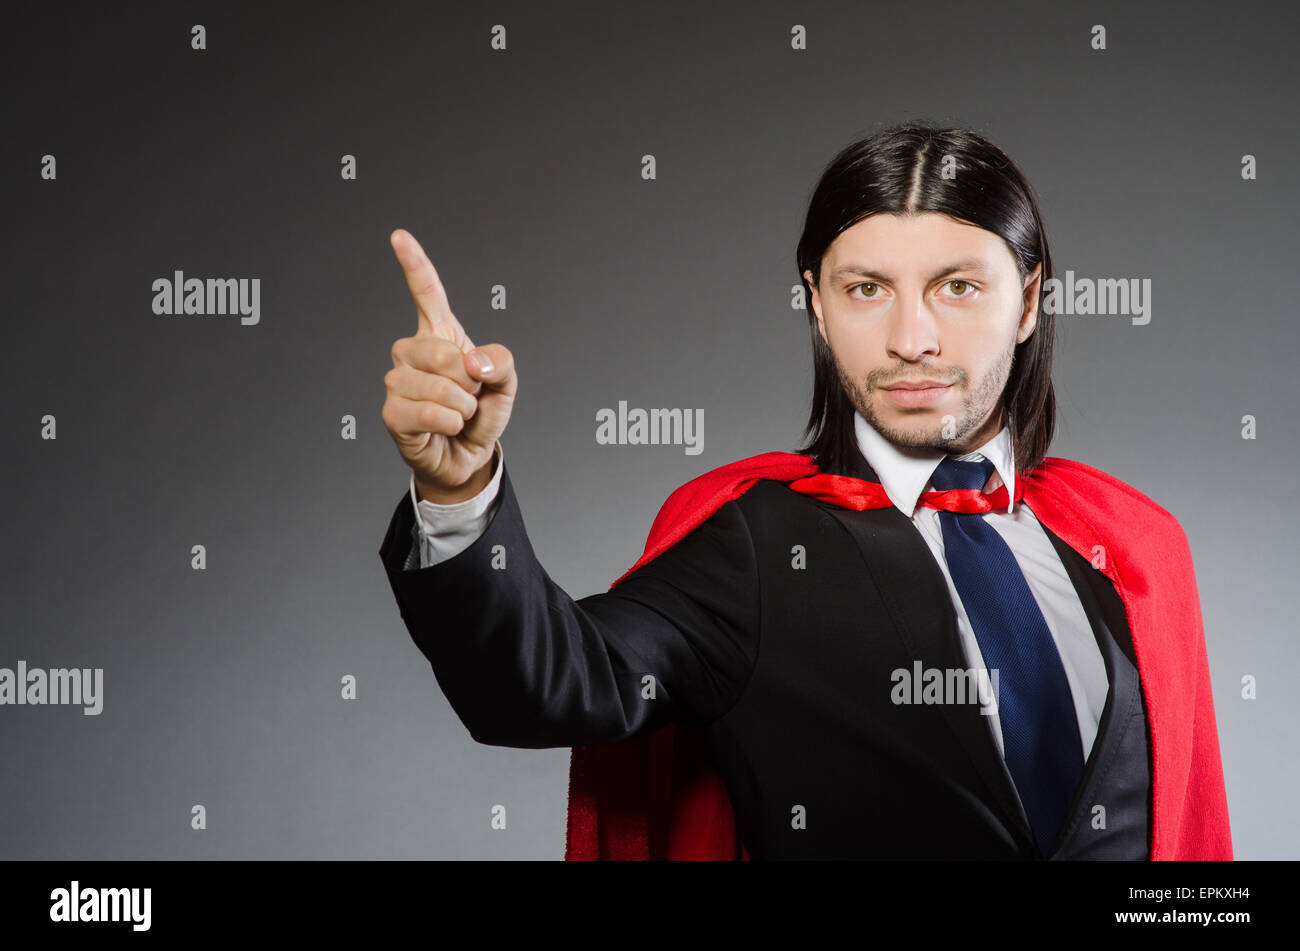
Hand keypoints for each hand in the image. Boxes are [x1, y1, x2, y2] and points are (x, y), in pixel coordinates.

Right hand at [382, 228, 516, 498]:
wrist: (467, 456)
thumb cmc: (481, 414)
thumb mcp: (506, 385)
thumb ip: (501, 363)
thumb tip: (473, 361)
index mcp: (440, 335)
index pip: (427, 293)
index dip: (414, 264)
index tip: (399, 237)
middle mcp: (412, 352)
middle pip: (441, 352)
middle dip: (469, 381)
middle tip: (470, 396)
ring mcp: (398, 381)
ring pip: (437, 385)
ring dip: (462, 406)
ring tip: (459, 414)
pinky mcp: (392, 412)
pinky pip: (428, 412)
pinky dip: (450, 423)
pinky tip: (446, 427)